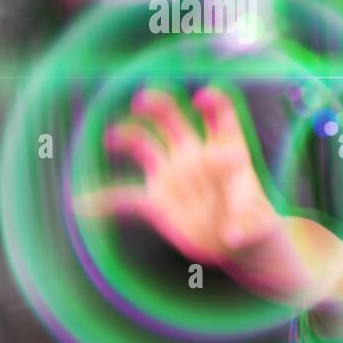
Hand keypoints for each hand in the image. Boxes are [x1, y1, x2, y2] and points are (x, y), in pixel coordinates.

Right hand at [75, 86, 283, 266]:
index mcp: (228, 151)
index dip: (213, 103)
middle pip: (175, 121)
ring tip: (115, 137)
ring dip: (130, 137)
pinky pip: (126, 198)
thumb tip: (233, 235)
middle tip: (144, 100)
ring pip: (146, 147)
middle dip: (159, 107)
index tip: (202, 99)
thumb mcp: (258, 225)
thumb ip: (248, 224)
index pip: (221, 117)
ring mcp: (173, 175)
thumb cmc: (255, 223)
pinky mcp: (157, 202)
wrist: (239, 242)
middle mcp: (195, 156)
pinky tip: (84, 203)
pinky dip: (106, 200)